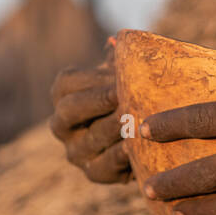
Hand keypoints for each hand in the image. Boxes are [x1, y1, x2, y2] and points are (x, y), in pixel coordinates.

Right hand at [49, 48, 129, 183]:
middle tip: (124, 95)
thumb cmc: (135, 92)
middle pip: (70, 110)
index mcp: (64, 95)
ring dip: (114, 127)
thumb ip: (121, 57)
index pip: (67, 84)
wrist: (153, 134)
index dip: (92, 78)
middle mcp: (62, 125)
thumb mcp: (125, 73)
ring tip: (137, 118)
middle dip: (98, 101)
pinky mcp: (94, 173)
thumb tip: (118, 40)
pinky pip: (103, 166)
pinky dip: (120, 156)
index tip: (118, 74)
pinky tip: (138, 146)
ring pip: (90, 139)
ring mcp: (76, 151)